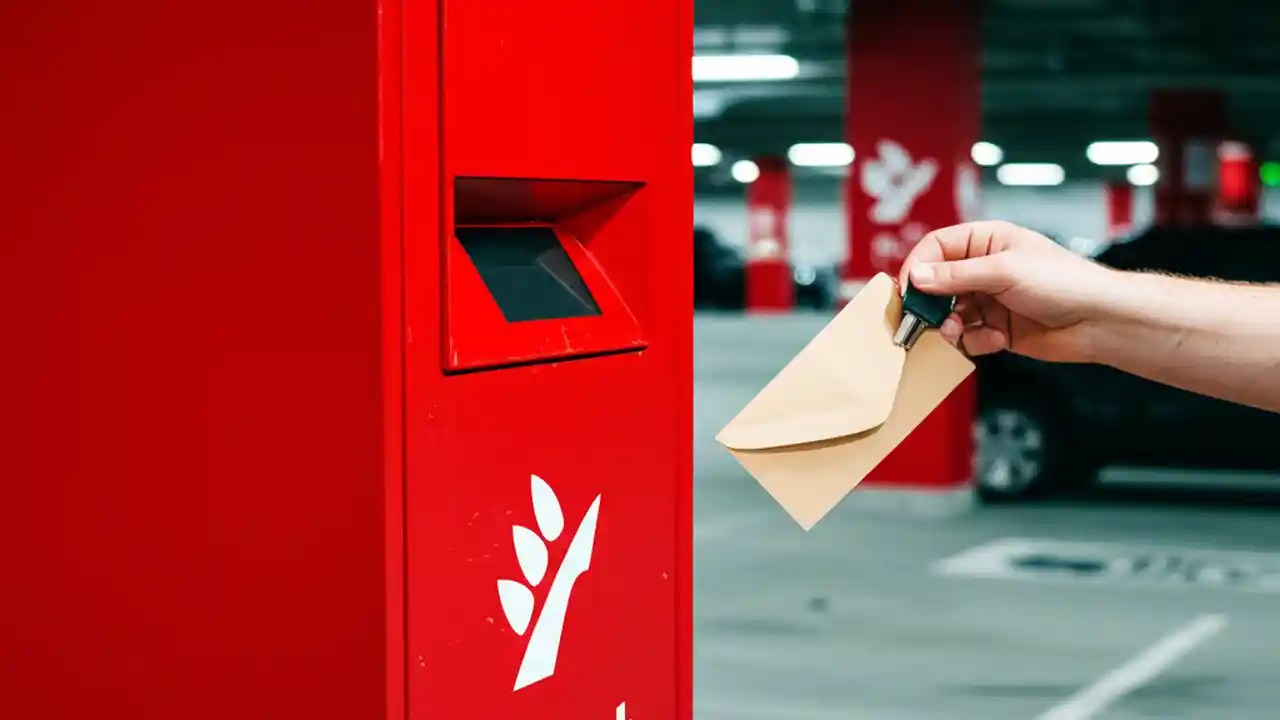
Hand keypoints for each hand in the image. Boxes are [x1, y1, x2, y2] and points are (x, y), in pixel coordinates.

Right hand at [899, 221, 1113, 362]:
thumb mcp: (1003, 272)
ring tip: (962, 333)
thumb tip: (915, 277)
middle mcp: (983, 269)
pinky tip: (998, 340)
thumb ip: (956, 276)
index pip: (936, 248)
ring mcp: (989, 300)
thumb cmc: (1062, 283)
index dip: (918, 268)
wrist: (1100, 321)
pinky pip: (969, 337)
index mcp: (986, 241)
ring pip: (948, 314)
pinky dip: (976, 341)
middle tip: (929, 321)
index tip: (909, 292)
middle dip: (932, 305)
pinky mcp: (996, 328)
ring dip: (952, 327)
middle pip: (936, 284)